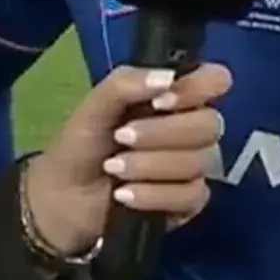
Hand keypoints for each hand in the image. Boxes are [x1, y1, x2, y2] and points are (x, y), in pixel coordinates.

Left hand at [22, 64, 230, 255]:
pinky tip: (125, 196)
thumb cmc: (82, 143)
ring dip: (150, 165)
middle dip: (161, 133)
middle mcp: (191, 128)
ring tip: (114, 168)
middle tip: (121, 137)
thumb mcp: (94, 106)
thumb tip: (168, 78)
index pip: (215, 80)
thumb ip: (127, 83)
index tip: (161, 101)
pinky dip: (154, 195)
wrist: (64, 196)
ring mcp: (193, 166)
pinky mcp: (189, 201)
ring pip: (200, 161)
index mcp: (173, 96)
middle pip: (210, 124)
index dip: (197, 89)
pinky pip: (192, 195)